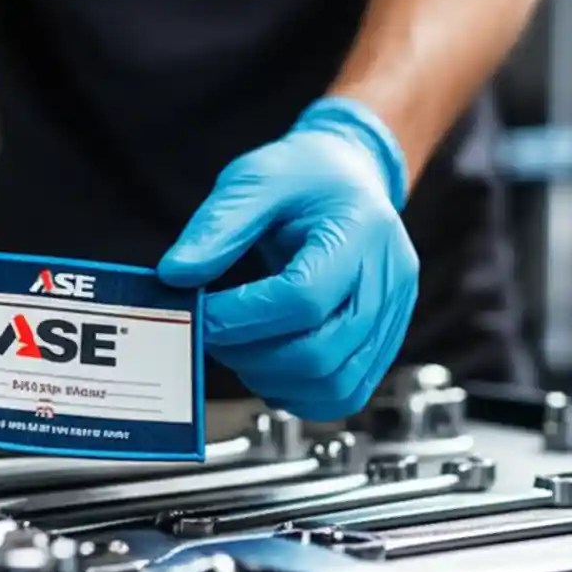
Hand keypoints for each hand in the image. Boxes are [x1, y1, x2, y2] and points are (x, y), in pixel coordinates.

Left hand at [158, 97, 418, 420]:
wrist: (351, 176)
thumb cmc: (306, 176)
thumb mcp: (255, 180)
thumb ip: (217, 227)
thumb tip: (177, 275)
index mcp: (360, 230)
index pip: (303, 298)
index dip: (242, 318)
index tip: (203, 313)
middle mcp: (388, 278)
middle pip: (321, 352)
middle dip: (252, 356)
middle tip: (214, 337)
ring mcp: (394, 315)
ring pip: (335, 385)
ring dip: (275, 381)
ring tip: (241, 352)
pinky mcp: (386, 341)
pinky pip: (347, 393)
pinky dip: (302, 394)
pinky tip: (270, 369)